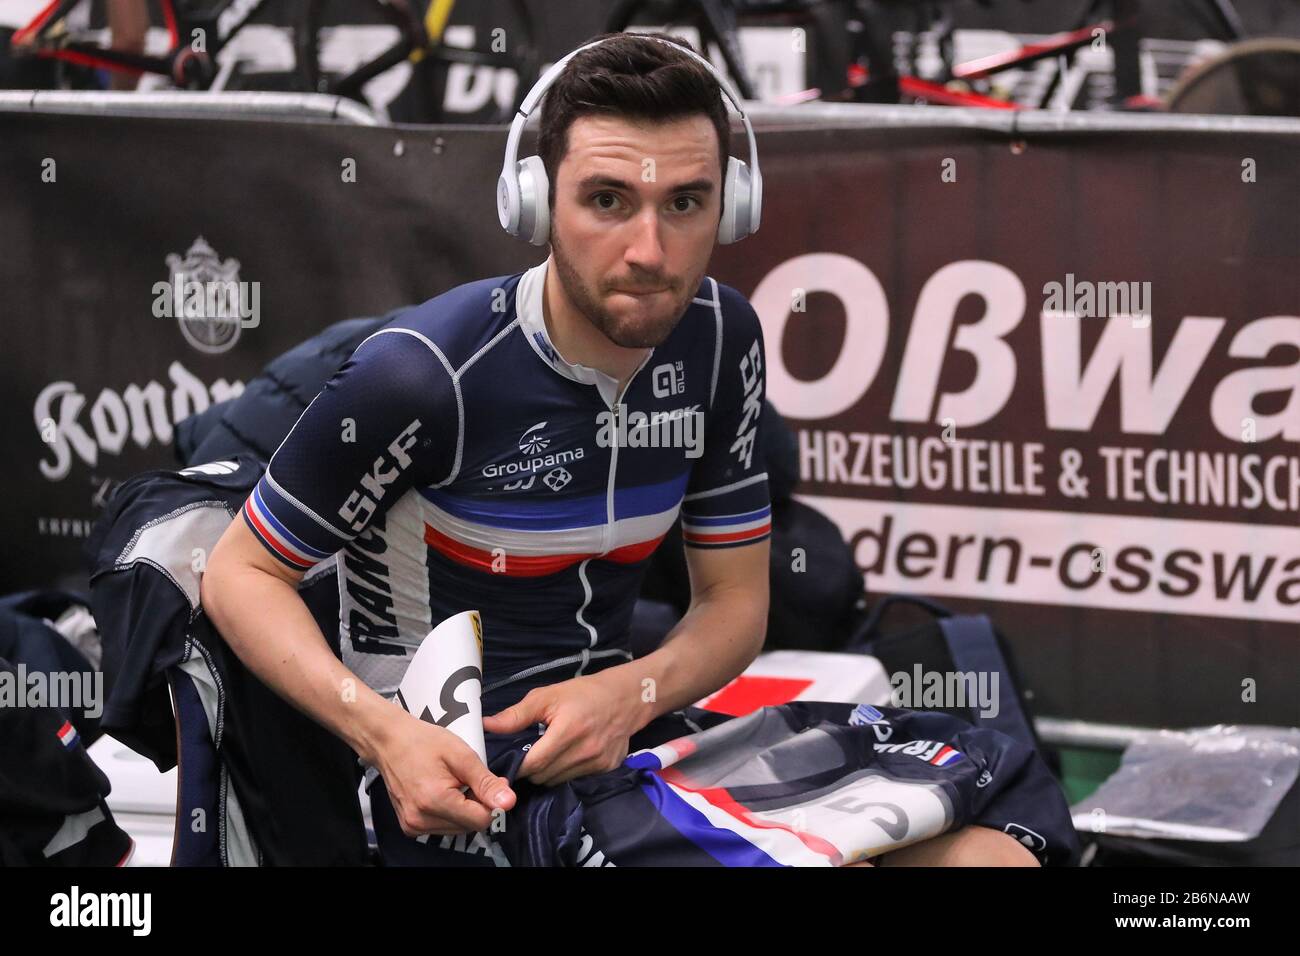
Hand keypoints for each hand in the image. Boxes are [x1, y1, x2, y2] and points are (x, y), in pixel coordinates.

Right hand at [374, 709, 515, 837]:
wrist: (388, 741)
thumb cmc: (424, 742)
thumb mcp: (461, 755)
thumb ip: (485, 782)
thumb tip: (509, 803)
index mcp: (434, 801)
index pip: (481, 820)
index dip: (492, 802)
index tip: (491, 782)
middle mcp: (420, 820)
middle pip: (469, 826)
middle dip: (478, 805)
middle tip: (471, 779)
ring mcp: (412, 826)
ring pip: (458, 829)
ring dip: (464, 810)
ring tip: (455, 783)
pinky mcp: (408, 827)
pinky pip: (442, 828)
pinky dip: (450, 813)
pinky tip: (444, 792)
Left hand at [482, 669, 650, 785]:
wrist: (627, 697)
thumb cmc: (584, 693)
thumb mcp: (548, 696)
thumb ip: (517, 715)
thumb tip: (487, 725)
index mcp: (567, 731)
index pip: (533, 764)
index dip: (518, 764)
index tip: (511, 759)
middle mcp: (585, 751)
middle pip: (544, 776)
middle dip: (531, 768)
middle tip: (530, 753)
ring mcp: (598, 763)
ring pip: (558, 781)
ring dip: (548, 772)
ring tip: (549, 753)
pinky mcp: (608, 769)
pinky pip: (576, 779)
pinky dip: (566, 772)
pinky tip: (568, 755)